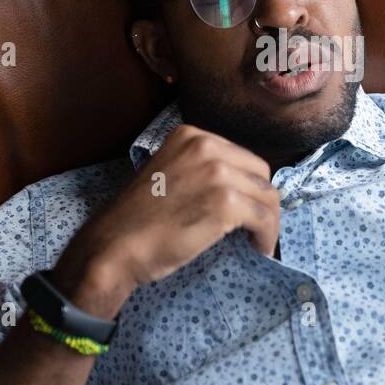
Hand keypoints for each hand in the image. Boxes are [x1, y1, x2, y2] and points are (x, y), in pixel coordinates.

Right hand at [50, 124, 280, 317]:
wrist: (115, 246)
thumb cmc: (136, 221)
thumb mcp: (167, 174)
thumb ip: (198, 171)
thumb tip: (237, 189)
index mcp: (190, 136)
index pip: (240, 156)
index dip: (247, 185)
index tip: (246, 207)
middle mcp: (206, 145)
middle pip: (259, 172)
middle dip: (262, 200)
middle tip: (256, 226)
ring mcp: (217, 173)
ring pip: (267, 196)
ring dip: (268, 221)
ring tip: (259, 241)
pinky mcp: (225, 203)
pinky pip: (264, 219)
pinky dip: (267, 236)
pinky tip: (259, 249)